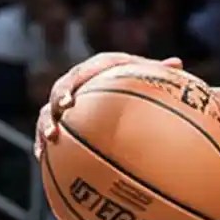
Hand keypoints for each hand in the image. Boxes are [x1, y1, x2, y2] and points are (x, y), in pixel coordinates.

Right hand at [34, 53, 181, 159]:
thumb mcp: (150, 74)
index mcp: (96, 68)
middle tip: (58, 119)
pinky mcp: (64, 117)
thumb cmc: (143, 79)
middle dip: (55, 105)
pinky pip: (49, 129)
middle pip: (59, 92)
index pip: (79, 75)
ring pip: (47, 111)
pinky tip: (42, 156)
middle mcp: (78, 82)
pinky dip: (44, 141)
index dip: (69, 88)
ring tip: (48, 140)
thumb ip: (158, 71)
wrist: (130, 86)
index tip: (70, 104)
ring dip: (44, 125)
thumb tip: (177, 63)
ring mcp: (68, 101)